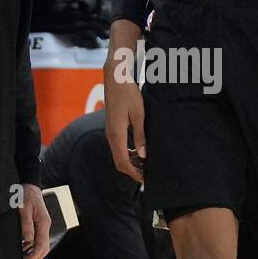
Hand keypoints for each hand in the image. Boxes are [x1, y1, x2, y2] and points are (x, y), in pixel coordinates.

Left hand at [19, 185, 50, 258]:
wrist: (30, 185)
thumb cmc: (26, 195)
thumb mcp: (23, 209)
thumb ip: (26, 225)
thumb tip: (27, 241)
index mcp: (43, 223)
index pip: (41, 246)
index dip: (33, 257)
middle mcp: (46, 226)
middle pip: (44, 249)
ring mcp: (43, 226)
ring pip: (42, 247)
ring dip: (34, 256)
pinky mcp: (39, 226)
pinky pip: (38, 241)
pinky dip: (32, 250)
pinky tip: (24, 253)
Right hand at [104, 44, 145, 183]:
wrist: (115, 79)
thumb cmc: (128, 94)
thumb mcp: (138, 114)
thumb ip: (140, 136)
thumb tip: (144, 155)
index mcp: (116, 134)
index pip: (123, 162)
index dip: (134, 173)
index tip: (145, 180)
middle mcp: (110, 136)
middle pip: (119, 162)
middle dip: (132, 171)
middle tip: (147, 176)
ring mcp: (110, 132)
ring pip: (118, 155)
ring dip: (131, 163)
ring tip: (146, 166)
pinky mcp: (112, 128)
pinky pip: (118, 147)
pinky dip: (128, 154)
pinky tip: (139, 152)